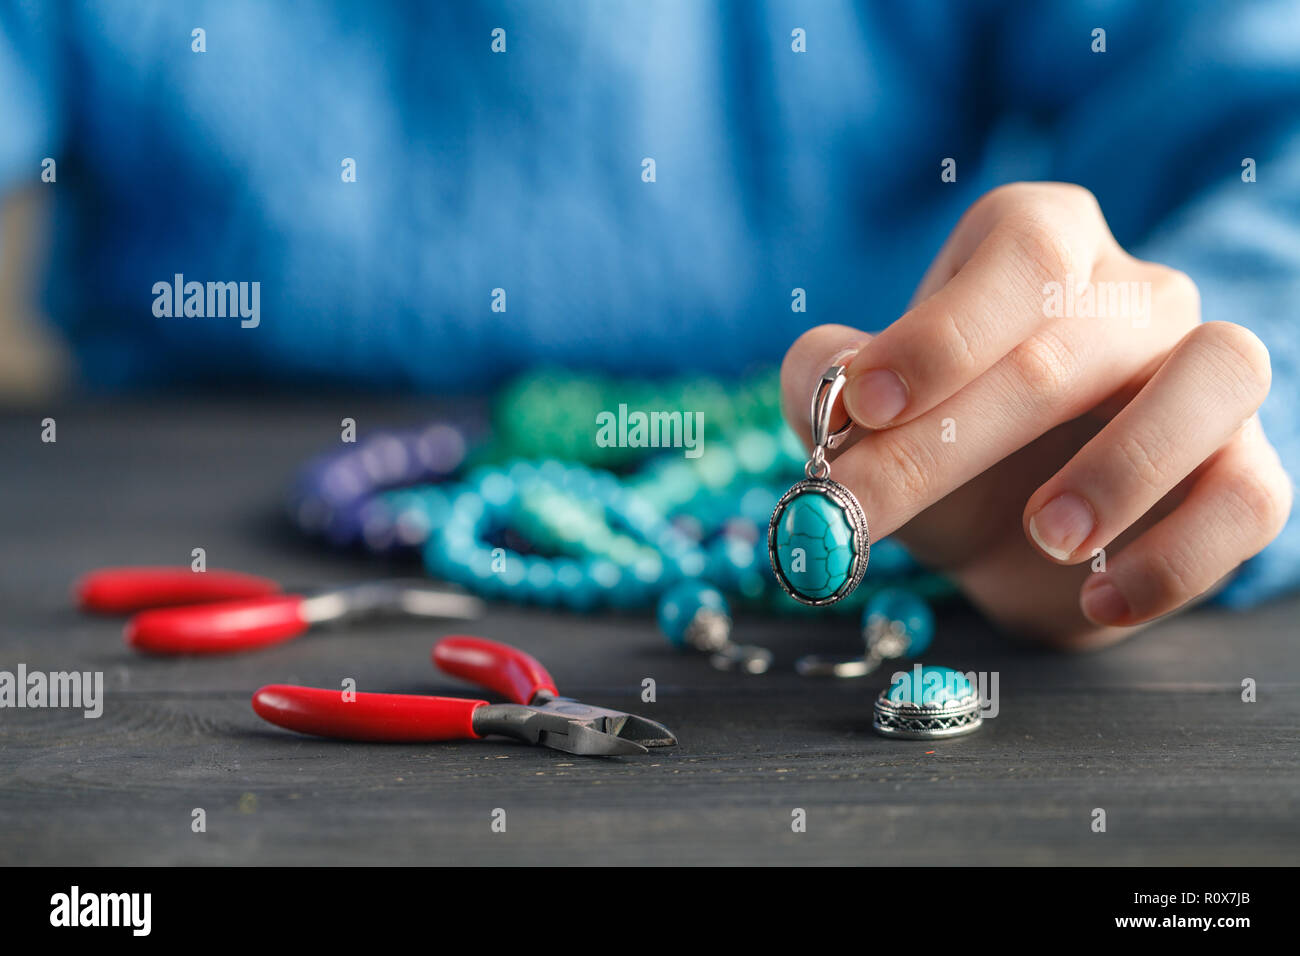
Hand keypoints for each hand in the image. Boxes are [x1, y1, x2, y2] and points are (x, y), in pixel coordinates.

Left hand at [781, 183, 1290, 646]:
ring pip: (1220, 372)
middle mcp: (1135, 293)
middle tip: (866, 512)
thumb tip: (836, 388)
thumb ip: (825, 380)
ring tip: (1044, 536)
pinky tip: (1100, 598)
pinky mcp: (1243, 466)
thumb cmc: (938, 446)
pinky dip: (1179, 556)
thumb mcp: (863, 415)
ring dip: (1126, 463)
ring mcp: (1203, 374)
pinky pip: (1253, 495)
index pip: (1020, 252)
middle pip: (1068, 342)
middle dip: (952, 443)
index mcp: (1039, 246)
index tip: (869, 407)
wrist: (1007, 536)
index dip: (942, 330)